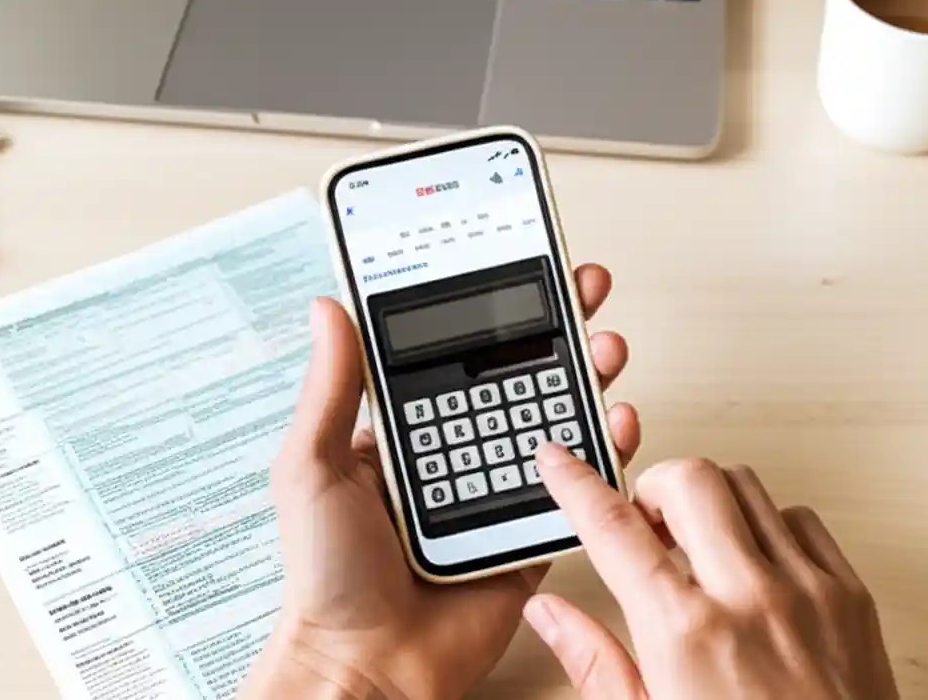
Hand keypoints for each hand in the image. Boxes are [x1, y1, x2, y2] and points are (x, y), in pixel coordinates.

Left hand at [240, 264, 640, 699]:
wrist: (370, 666)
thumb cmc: (327, 579)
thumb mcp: (312, 468)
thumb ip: (332, 391)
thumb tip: (328, 310)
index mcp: (404, 434)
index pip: (453, 354)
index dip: (487, 309)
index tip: (515, 268)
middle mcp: (455, 455)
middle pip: (516, 377)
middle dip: (554, 328)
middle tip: (578, 289)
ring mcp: (496, 492)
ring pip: (553, 422)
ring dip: (586, 377)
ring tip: (604, 344)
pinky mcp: (530, 533)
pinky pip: (575, 486)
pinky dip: (604, 452)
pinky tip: (614, 420)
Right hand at [525, 452, 898, 699]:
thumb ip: (595, 662)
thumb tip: (550, 614)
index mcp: (686, 635)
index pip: (614, 529)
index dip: (577, 483)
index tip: (560, 461)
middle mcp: (750, 600)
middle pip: (689, 478)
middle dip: (653, 486)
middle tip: (643, 522)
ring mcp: (808, 591)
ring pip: (746, 485)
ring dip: (709, 501)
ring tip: (696, 544)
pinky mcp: (851, 597)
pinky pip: (801, 519)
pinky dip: (766, 524)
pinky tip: (752, 562)